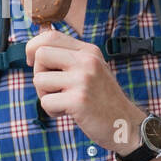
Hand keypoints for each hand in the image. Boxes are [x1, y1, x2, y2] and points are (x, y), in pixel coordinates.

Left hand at [26, 30, 143, 150]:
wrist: (127, 124)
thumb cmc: (104, 100)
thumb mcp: (92, 69)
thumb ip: (69, 56)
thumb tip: (36, 43)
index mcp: (89, 51)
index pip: (49, 36)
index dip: (33, 48)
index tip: (34, 62)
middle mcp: (87, 61)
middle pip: (40, 55)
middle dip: (39, 73)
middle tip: (54, 87)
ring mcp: (83, 80)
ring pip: (39, 80)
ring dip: (46, 95)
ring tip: (64, 101)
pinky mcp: (78, 100)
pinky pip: (46, 102)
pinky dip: (52, 111)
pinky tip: (68, 112)